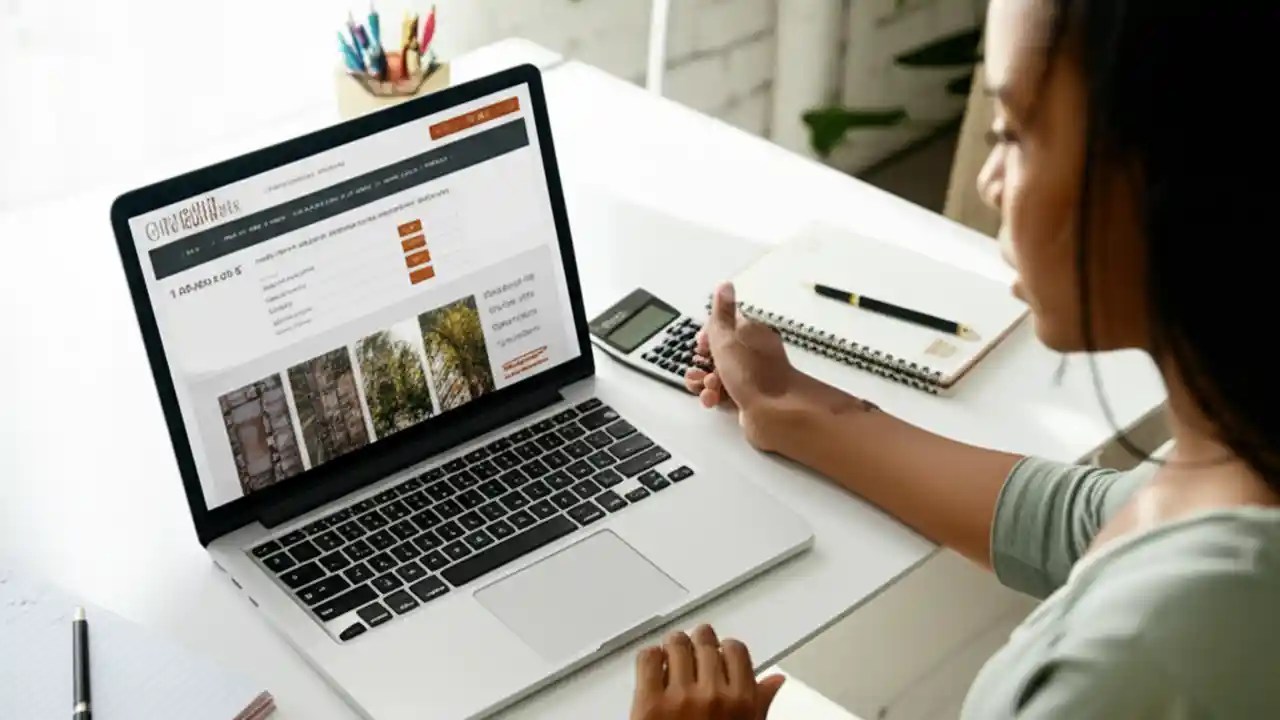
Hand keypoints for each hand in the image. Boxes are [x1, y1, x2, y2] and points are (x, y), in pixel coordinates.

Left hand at [631, 625, 785, 719]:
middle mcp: (714, 694)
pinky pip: (647, 659)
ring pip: (675, 645)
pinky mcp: (648, 702)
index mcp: (741, 702)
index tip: (718, 653)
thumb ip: (759, 704)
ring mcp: (680, 696)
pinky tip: (654, 669)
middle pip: (705, 644)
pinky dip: (650, 658)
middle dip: (698, 644)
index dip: (724, 648)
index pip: (736, 650)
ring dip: (673, 648)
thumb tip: (775, 680)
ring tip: (671, 658)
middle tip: (692, 650)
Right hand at [685, 283, 847, 450]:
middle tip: (702, 369)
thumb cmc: (751, 373)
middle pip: (719, 353)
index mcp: (751, 333)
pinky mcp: (749, 400)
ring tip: (709, 388)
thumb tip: (725, 284)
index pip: (725, 326)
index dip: (708, 336)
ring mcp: (752, 378)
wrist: (774, 413)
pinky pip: (725, 394)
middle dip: (703, 362)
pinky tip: (713, 400)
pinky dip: (715, 396)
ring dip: (706, 381)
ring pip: (720, 376)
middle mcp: (753, 354)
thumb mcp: (728, 336)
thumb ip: (721, 312)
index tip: (701, 345)